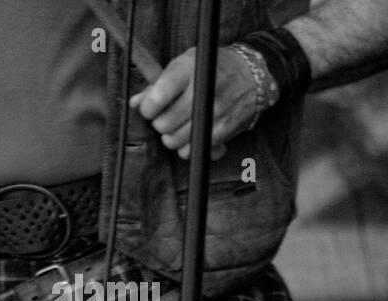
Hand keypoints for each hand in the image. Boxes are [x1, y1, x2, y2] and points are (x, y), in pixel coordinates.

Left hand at [129, 46, 260, 160]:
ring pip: (177, 139)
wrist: (251, 74)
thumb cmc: (213, 68)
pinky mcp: (225, 128)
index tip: (148, 109)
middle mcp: (201, 91)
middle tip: (163, 118)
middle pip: (165, 122)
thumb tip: (136, 102)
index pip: (158, 96)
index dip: (147, 108)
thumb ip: (159, 83)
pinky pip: (196, 148)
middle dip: (158, 123)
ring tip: (174, 129)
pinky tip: (188, 139)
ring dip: (170, 138)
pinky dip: (187, 148)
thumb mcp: (184, 64)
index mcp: (188, 70)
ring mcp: (215, 112)